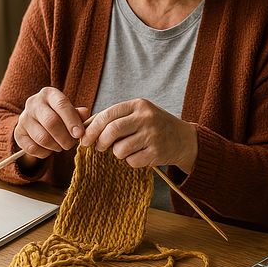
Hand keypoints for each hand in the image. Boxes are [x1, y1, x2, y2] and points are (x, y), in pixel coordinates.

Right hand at [14, 86, 88, 160]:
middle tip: (71, 144)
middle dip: (65, 137)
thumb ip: (79, 113)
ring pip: (42, 138)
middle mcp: (33, 103)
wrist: (37, 121)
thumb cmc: (59, 115)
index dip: (72, 121)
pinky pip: (32, 148)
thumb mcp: (70, 111)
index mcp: (49, 94)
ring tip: (61, 146)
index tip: (79, 134)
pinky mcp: (18, 133)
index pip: (62, 105)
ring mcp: (23, 118)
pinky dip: (44, 153)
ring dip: (56, 146)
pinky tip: (50, 149)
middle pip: (51, 122)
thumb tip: (85, 114)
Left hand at [79, 99, 197, 171]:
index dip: (92, 129)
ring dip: (117, 153)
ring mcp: (153, 135)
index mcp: (139, 105)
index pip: (107, 115)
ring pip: (120, 149)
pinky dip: (131, 161)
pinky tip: (140, 155)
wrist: (184, 139)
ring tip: (127, 150)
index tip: (84, 139)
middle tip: (99, 147)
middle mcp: (146, 118)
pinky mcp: (157, 152)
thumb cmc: (154, 126)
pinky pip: (132, 161)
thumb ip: (113, 118)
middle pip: (111, 131)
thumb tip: (83, 127)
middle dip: (100, 142)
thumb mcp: (137, 114)